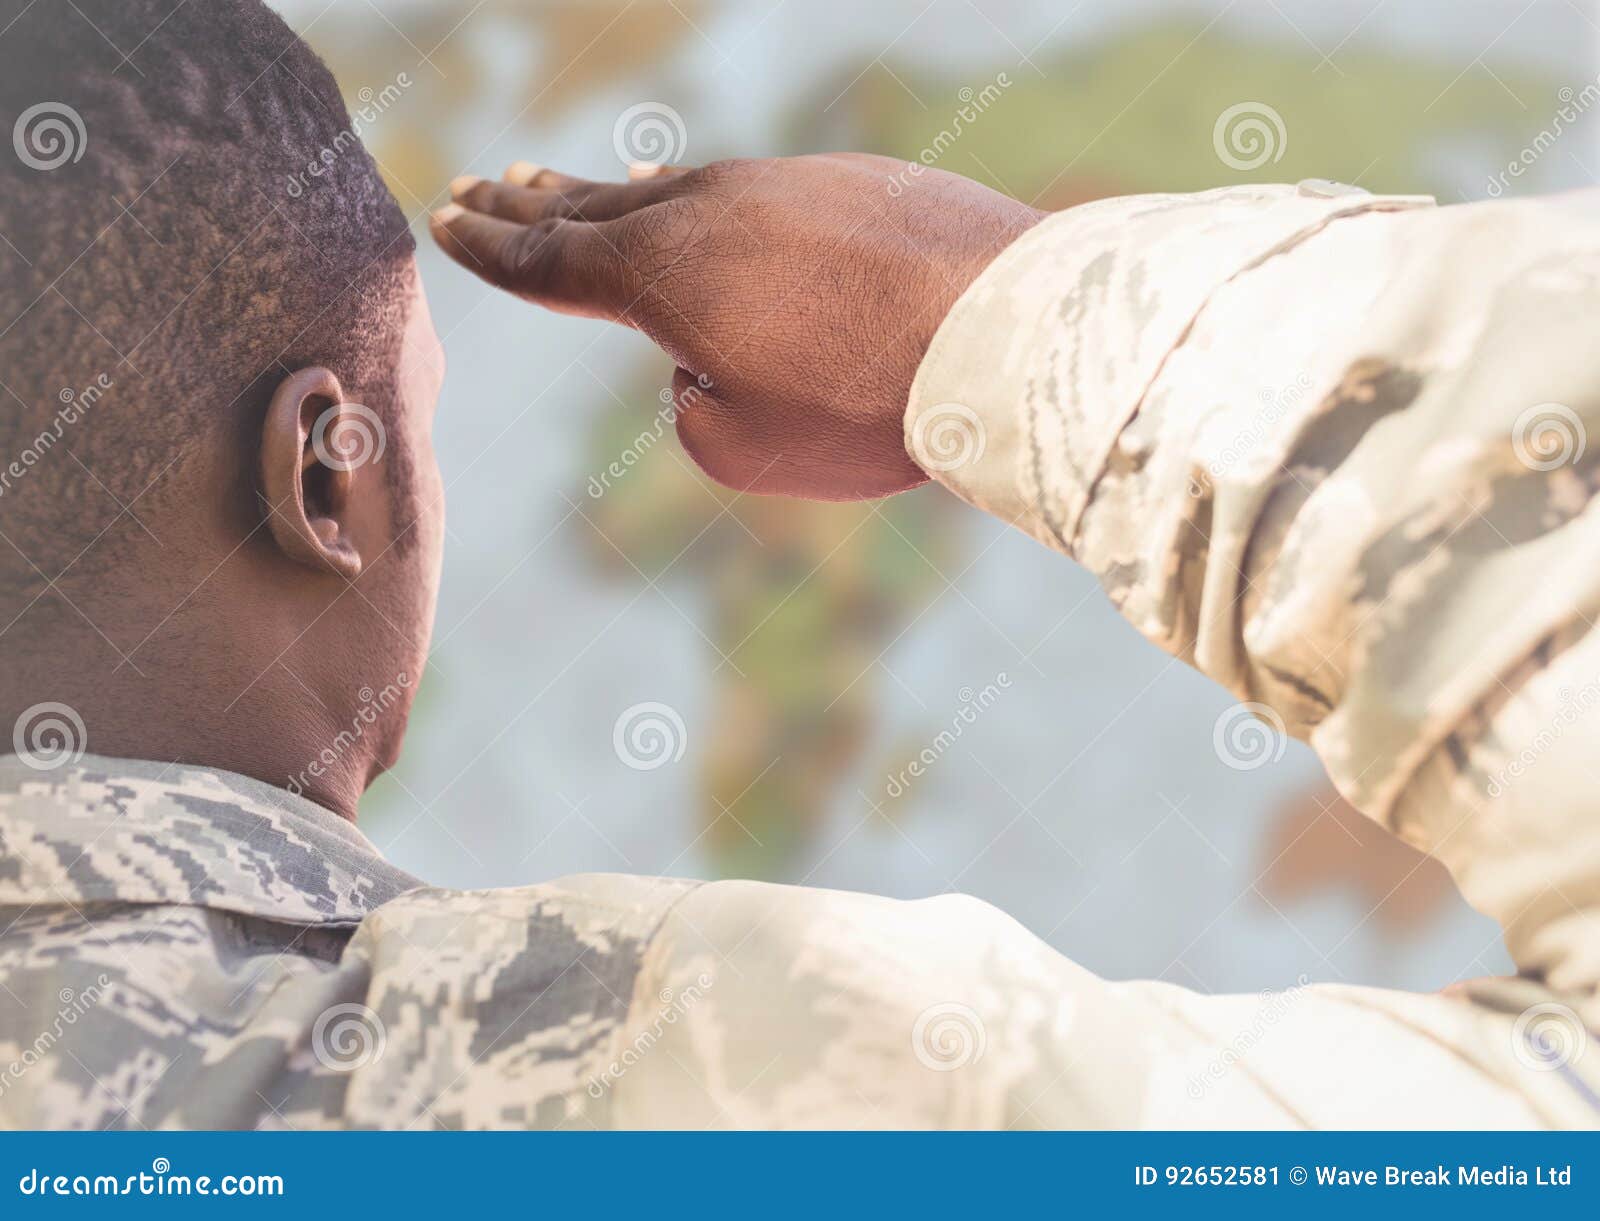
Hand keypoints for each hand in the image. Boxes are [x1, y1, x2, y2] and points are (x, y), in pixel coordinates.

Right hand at [430, 154, 1043, 499]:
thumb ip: (692, 409)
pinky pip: (744, 190)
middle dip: (527, 204)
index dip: (490, 247)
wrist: (1002, 323)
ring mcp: (776, 184)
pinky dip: (693, 198)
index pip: (549, 262)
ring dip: (605, 193)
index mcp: (659, 276)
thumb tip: (704, 363)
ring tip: (560, 185)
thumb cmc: (867, 404)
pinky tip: (685, 195)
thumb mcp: (746, 447)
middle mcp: (705, 211)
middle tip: (479, 190)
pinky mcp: (843, 180)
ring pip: (668, 191)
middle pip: (592, 207)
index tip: (446, 220)